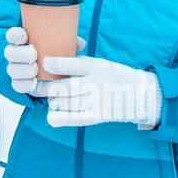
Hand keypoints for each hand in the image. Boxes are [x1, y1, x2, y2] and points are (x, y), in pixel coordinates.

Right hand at [4, 26, 84, 98]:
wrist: (53, 77)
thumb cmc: (55, 55)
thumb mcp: (62, 47)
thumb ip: (69, 43)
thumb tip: (80, 43)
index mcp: (23, 42)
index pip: (13, 35)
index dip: (15, 35)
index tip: (24, 36)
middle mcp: (16, 55)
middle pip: (9, 52)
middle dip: (20, 53)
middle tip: (33, 55)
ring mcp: (16, 70)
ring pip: (12, 69)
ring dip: (22, 69)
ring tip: (34, 70)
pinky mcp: (19, 84)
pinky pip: (17, 85)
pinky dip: (25, 83)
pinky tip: (34, 82)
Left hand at [40, 54, 162, 128]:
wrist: (140, 93)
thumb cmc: (112, 75)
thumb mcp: (99, 62)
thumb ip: (77, 61)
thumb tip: (49, 58)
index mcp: (94, 66)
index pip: (72, 64)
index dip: (54, 64)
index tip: (43, 64)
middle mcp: (95, 83)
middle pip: (64, 87)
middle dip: (46, 88)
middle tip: (37, 87)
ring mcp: (97, 100)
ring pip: (67, 103)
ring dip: (54, 102)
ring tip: (51, 99)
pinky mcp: (99, 115)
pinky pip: (77, 118)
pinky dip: (62, 119)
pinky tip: (51, 118)